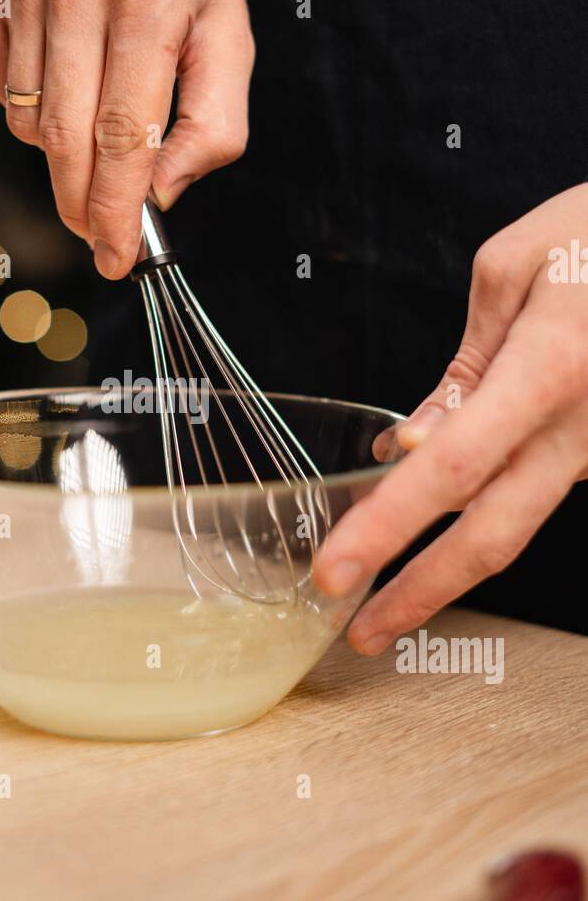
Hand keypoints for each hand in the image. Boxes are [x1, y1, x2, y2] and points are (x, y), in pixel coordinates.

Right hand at [0, 0, 253, 277]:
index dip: (118, 210)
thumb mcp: (228, 27)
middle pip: (66, 138)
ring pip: (28, 120)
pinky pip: (4, 86)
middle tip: (102, 236)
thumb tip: (164, 193)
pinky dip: (33, 106)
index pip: (124, 134)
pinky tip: (67, 76)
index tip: (117, 260)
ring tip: (97, 120)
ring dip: (63, 151)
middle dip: (84, 204)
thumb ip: (214, 121)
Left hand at [314, 182, 587, 652]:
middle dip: (421, 593)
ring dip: (450, 560)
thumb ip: (465, 364)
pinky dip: (488, 506)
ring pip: (519, 520)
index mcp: (550, 371)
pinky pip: (541, 488)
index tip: (336, 572)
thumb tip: (415, 441)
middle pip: (495, 534)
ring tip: (388, 586)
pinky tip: (443, 509)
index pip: (452, 468)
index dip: (389, 527)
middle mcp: (584, 427)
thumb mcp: (516, 268)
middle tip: (360, 633)